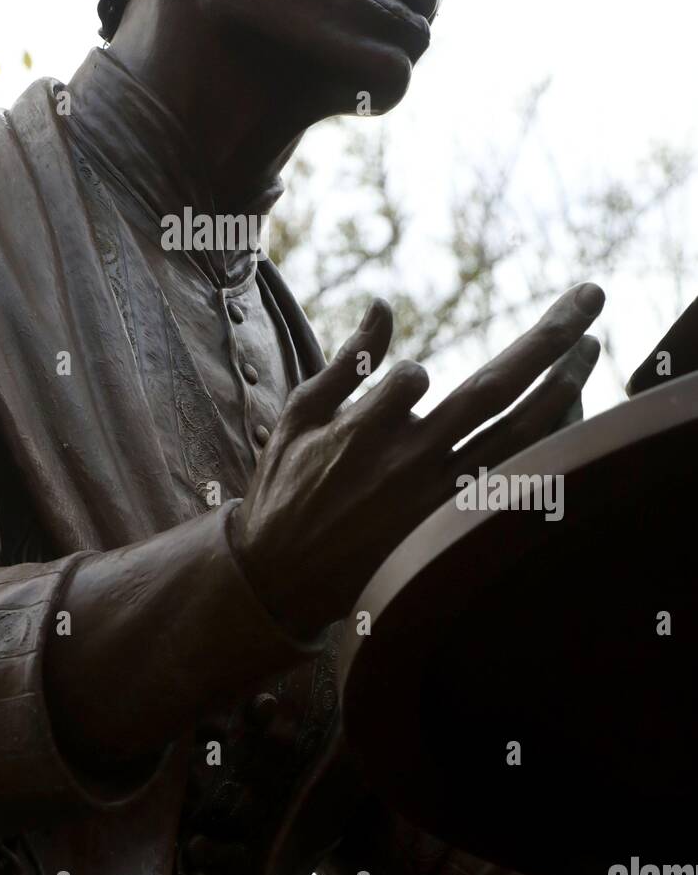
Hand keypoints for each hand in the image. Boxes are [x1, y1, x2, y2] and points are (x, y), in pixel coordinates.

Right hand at [232, 284, 603, 638]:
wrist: (284, 578)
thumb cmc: (287, 487)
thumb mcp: (301, 416)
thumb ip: (348, 361)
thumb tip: (383, 304)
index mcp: (363, 435)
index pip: (411, 379)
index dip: (412, 372)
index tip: (405, 381)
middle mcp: (410, 464)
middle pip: (494, 390)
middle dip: (546, 338)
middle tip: (589, 296)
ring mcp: (440, 500)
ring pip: (520, 436)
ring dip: (563, 388)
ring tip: (590, 348)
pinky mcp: (455, 528)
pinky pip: (517, 481)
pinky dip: (548, 447)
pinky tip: (570, 416)